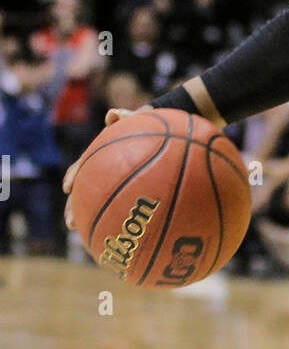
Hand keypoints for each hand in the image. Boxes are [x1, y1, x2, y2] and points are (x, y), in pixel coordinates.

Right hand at [62, 105, 150, 228]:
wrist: (160, 133)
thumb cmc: (145, 126)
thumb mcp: (136, 119)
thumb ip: (125, 116)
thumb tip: (112, 114)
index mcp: (99, 155)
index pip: (81, 167)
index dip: (73, 177)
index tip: (68, 188)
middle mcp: (101, 171)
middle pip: (83, 191)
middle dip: (74, 208)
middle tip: (71, 223)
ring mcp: (112, 181)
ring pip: (97, 202)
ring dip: (89, 218)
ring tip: (86, 234)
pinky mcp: (126, 190)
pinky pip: (120, 205)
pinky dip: (115, 218)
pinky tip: (118, 234)